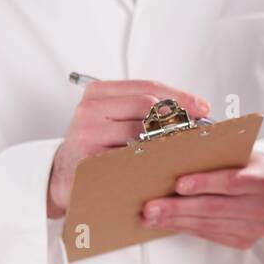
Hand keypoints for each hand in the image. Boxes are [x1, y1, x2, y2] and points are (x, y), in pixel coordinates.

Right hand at [46, 79, 209, 218]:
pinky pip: (133, 158)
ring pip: (143, 132)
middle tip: (197, 131)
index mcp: (98, 93)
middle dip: (178, 118)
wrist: (61, 176)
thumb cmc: (94, 146)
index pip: (148, 87)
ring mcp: (89, 134)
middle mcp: (90, 109)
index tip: (202, 107)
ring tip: (185, 149)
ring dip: (169, 141)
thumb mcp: (111, 117)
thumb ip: (141, 109)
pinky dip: (153, 161)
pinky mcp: (91, 159)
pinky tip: (165, 165)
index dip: (180, 96)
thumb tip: (191, 110)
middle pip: (148, 106)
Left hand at [140, 152, 263, 249]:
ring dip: (176, 221)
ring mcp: (256, 228)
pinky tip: (168, 223)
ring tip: (151, 217)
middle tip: (151, 207)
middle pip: (216, 208)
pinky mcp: (245, 242)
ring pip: (209, 225)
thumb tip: (173, 157)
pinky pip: (210, 235)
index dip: (205, 183)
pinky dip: (186, 228)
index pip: (232, 182)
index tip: (179, 184)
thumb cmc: (247, 169)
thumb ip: (215, 156)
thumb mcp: (240, 156)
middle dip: (179, 208)